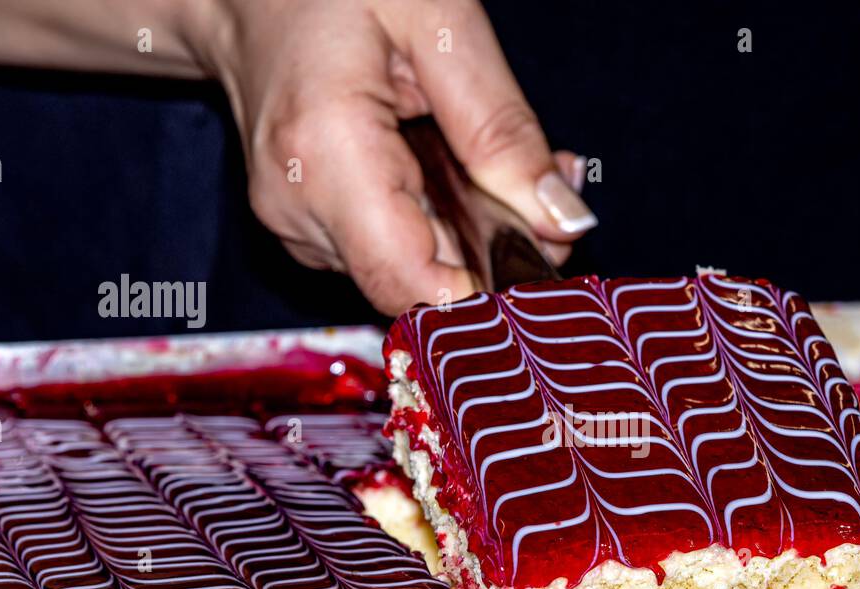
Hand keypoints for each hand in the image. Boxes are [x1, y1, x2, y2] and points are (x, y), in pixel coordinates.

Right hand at [198, 0, 594, 313]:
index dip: (491, 292)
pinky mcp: (306, 228)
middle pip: (423, 286)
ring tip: (481, 153)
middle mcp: (301, 209)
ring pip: (411, 271)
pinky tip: (440, 163)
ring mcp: (296, 225)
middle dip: (495, 249)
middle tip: (541, 180)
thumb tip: (563, 222)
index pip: (418, 288)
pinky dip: (432, 219)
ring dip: (466, 230)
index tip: (545, 251)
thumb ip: (503, 129)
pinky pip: (388, 249)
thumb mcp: (440, 26)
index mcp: (329, 155)